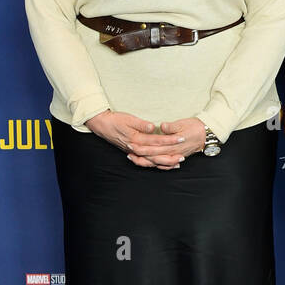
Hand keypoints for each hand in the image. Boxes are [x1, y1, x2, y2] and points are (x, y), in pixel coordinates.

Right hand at [85, 110, 203, 168]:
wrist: (102, 125)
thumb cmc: (115, 120)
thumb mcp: (128, 119)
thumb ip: (140, 124)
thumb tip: (152, 127)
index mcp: (136, 138)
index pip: (156, 141)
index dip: (169, 140)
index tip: (181, 138)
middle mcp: (135, 148)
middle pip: (155, 155)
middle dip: (170, 156)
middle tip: (183, 156)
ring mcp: (134, 152)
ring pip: (151, 161)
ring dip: (164, 163)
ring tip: (177, 163)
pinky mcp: (133, 152)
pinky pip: (146, 162)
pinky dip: (156, 164)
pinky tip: (164, 165)